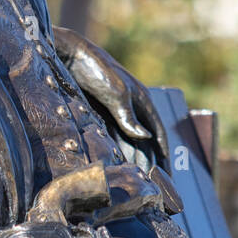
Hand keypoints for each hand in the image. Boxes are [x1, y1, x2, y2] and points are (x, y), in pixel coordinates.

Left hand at [53, 26, 168, 165]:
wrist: (70, 55)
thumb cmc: (96, 70)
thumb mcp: (115, 93)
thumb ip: (129, 116)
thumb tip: (146, 138)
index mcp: (142, 100)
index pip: (158, 132)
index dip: (163, 153)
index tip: (167, 174)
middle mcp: (132, 106)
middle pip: (146, 139)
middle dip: (152, 160)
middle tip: (155, 182)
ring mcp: (117, 109)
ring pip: (130, 139)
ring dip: (135, 158)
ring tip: (137, 178)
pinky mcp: (101, 111)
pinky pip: (114, 136)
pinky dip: (118, 150)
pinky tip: (116, 164)